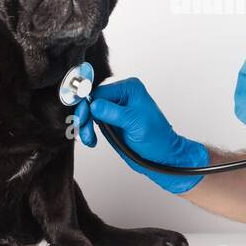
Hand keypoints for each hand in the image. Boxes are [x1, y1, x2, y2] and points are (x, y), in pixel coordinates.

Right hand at [85, 78, 209, 193]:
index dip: (88, 105)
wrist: (162, 155)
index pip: (100, 92)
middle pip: (92, 101)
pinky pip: (93, 122)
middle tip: (83, 131)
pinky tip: (91, 140)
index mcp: (129, 89)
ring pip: (90, 112)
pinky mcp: (111, 121)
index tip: (83, 118)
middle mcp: (121, 96)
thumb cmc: (157, 138)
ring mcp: (115, 109)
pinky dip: (89, 131)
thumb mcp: (134, 123)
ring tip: (89, 139)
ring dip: (86, 126)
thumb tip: (93, 104)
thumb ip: (113, 112)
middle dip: (86, 117)